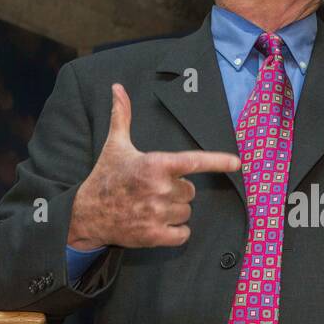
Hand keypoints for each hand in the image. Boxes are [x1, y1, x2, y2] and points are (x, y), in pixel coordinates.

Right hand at [68, 84, 240, 248]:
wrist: (87, 214)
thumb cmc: (105, 177)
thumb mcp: (115, 145)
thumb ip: (122, 116)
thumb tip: (118, 88)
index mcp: (155, 164)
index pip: (193, 162)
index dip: (217, 161)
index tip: (237, 162)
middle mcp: (159, 188)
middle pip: (190, 191)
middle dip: (177, 191)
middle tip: (153, 190)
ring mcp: (157, 213)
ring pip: (187, 212)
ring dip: (175, 211)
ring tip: (151, 206)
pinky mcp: (154, 235)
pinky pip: (183, 234)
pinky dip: (176, 232)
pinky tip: (158, 225)